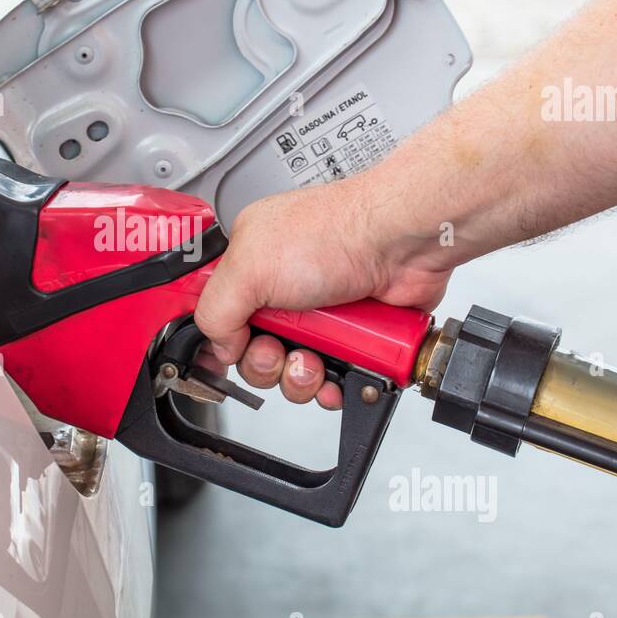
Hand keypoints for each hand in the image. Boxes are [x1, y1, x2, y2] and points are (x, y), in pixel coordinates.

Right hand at [194, 177, 451, 408]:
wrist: (401, 243)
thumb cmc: (337, 232)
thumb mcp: (249, 266)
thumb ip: (215, 310)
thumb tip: (219, 346)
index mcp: (251, 263)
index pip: (220, 314)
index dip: (223, 338)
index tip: (232, 349)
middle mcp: (284, 289)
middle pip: (254, 351)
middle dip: (265, 362)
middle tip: (279, 347)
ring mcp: (319, 315)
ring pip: (292, 370)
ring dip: (299, 377)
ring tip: (314, 359)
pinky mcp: (352, 336)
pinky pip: (330, 378)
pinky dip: (331, 385)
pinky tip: (336, 374)